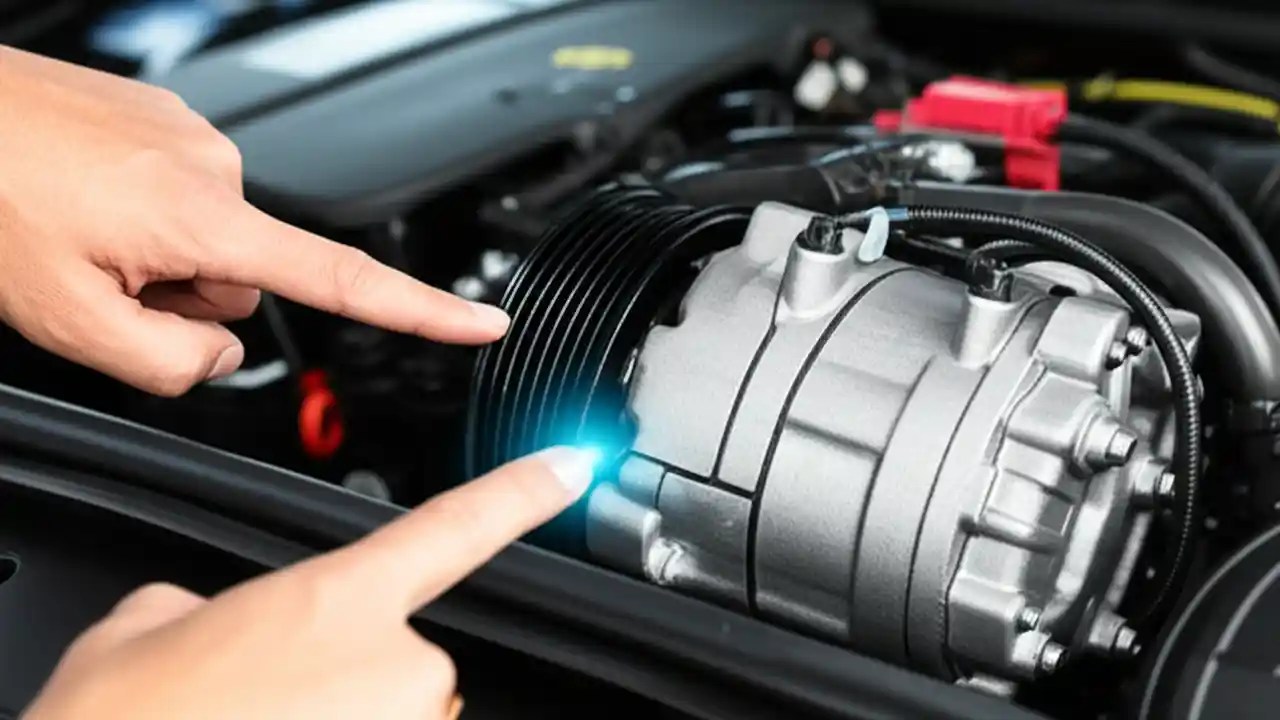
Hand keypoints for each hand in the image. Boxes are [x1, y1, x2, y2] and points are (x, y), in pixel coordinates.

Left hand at [0, 46, 507, 395]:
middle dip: (188, 297)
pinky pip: (179, 196)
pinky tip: (85, 202)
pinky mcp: (165, 120)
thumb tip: (220, 352)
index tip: (481, 324)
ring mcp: (190, 138)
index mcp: (205, 220)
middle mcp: (214, 168)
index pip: (342, 282)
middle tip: (108, 281)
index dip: (422, 313)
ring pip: (207, 241)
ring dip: (159, 256)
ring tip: (86, 236)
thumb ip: (172, 366)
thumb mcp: (70, 323)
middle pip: (244, 281)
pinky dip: (140, 215)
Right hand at [21, 447, 596, 719]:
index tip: (575, 464)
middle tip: (263, 697)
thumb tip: (212, 617)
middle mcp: (398, 663)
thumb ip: (212, 605)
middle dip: (343, 672)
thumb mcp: (148, 626)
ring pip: (388, 714)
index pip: (459, 525)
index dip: (524, 492)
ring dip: (336, 718)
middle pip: (402, 651)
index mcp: (341, 597)